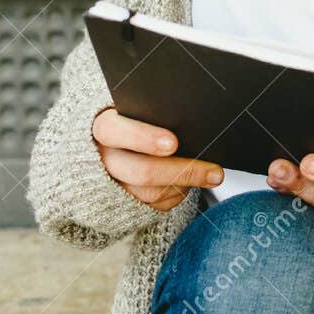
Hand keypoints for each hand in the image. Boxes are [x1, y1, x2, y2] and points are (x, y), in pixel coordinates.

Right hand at [91, 107, 222, 211]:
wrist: (110, 142)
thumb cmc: (131, 118)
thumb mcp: (134, 106)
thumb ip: (153, 108)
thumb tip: (191, 114)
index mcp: (100, 126)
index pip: (113, 131)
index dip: (143, 138)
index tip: (173, 143)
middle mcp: (101, 158)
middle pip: (140, 171)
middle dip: (182, 171)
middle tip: (213, 171)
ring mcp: (110, 184)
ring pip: (148, 194)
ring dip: (185, 185)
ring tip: (211, 175)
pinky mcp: (122, 204)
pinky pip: (153, 207)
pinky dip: (176, 196)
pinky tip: (189, 183)